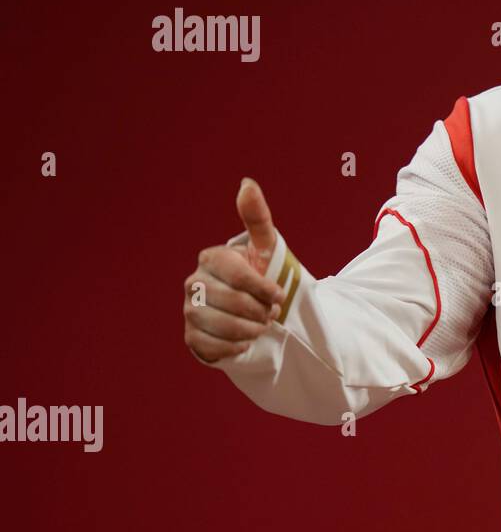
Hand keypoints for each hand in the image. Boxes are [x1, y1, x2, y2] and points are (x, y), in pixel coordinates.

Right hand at [183, 178, 285, 362]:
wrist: (260, 313)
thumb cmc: (264, 275)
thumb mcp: (266, 247)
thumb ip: (257, 216)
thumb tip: (247, 183)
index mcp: (211, 259)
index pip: (236, 275)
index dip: (262, 288)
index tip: (279, 296)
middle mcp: (193, 283)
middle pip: (230, 302)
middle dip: (258, 311)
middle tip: (272, 314)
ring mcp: (189, 311)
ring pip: (219, 325)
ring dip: (249, 330)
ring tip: (261, 327)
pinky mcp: (192, 338)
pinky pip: (210, 347)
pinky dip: (233, 347)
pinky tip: (245, 343)